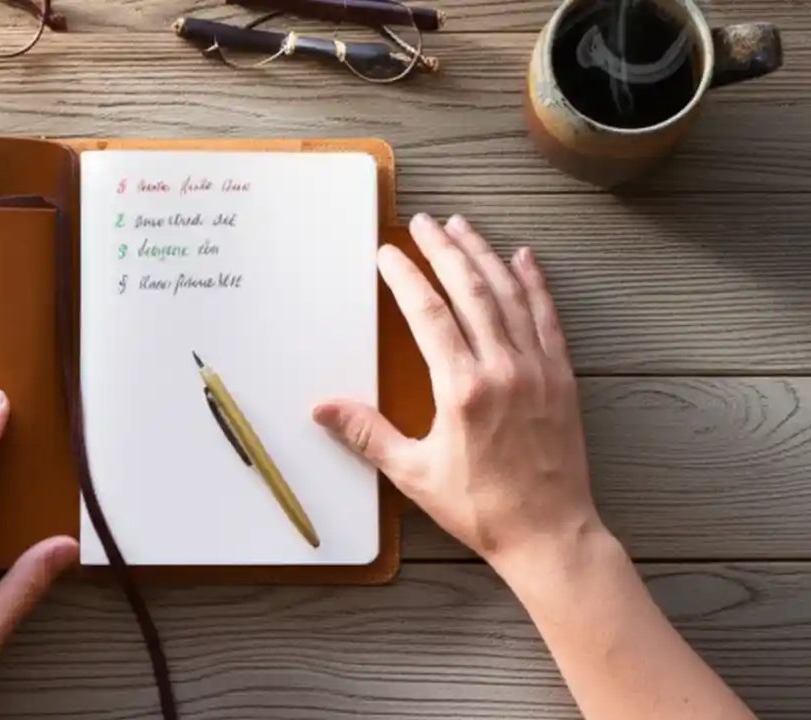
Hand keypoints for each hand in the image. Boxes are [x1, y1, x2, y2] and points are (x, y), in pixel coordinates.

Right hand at [314, 214, 602, 573]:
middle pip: (469, 291)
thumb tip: (322, 409)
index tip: (388, 254)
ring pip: (508, 295)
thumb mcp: (414, 474)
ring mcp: (537, 369)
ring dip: (483, 255)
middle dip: (443, 250)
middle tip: (423, 223)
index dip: (405, 276)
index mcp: (462, 389)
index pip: (427, 313)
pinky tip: (523, 259)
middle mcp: (502, 368)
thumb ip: (369, 434)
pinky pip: (547, 317)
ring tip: (462, 226)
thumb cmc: (481, 508)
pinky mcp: (561, 377)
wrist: (549, 533)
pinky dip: (534, 283)